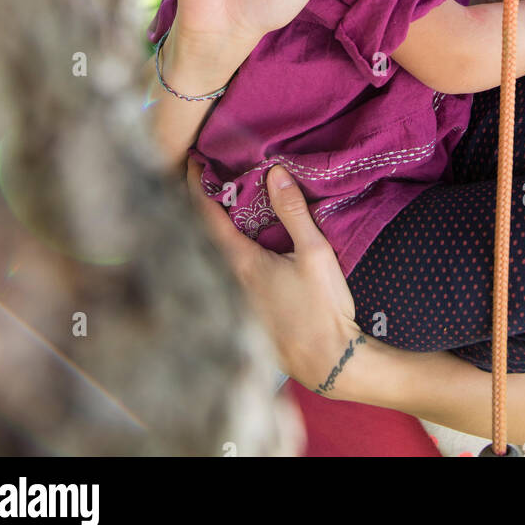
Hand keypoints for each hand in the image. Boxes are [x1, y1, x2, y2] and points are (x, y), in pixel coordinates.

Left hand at [186, 157, 366, 398]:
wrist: (330, 361)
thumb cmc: (323, 308)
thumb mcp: (315, 253)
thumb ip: (294, 211)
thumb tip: (274, 172)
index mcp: (240, 263)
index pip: (207, 216)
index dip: (199, 187)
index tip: (194, 162)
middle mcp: (229, 281)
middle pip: (204, 235)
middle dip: (204, 204)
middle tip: (208, 176)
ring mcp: (235, 300)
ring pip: (214, 255)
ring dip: (214, 228)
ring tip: (222, 202)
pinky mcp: (246, 312)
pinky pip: (226, 272)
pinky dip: (225, 249)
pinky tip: (241, 242)